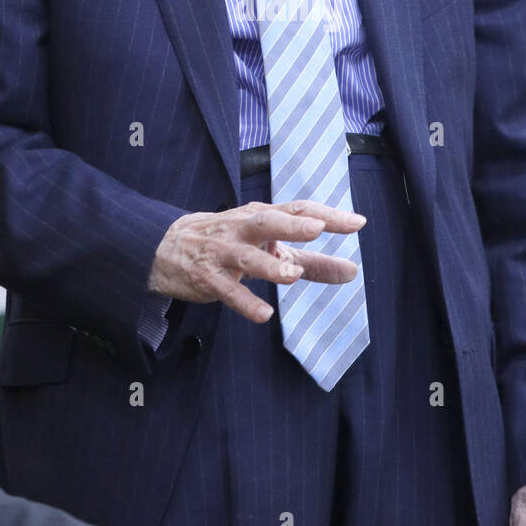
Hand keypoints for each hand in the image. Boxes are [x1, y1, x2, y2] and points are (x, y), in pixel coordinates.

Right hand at [146, 199, 365, 322]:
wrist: (169, 247)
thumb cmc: (230, 242)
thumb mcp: (272, 247)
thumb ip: (312, 261)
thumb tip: (352, 272)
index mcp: (262, 217)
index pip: (297, 210)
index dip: (326, 215)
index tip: (357, 222)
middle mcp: (243, 229)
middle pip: (268, 222)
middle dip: (292, 225)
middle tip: (318, 228)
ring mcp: (223, 253)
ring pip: (246, 256)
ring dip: (269, 265)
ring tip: (293, 276)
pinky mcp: (207, 278)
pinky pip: (227, 291)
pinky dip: (245, 301)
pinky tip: (263, 315)